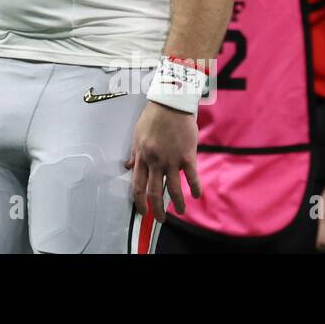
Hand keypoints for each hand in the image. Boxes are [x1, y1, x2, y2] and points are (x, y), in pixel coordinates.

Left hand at [126, 101, 201, 221]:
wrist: (171, 104)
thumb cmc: (152, 117)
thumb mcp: (137, 135)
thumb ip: (134, 153)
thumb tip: (127, 167)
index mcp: (142, 157)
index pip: (138, 185)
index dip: (139, 202)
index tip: (142, 212)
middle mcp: (155, 162)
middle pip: (154, 192)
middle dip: (157, 210)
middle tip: (161, 219)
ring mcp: (172, 160)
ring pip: (174, 189)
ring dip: (177, 204)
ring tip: (180, 212)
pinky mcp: (187, 156)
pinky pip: (192, 177)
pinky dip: (195, 188)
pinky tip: (197, 195)